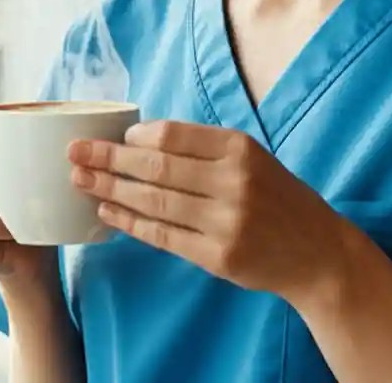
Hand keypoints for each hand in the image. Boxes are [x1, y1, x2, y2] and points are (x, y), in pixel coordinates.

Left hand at [68, 120, 347, 297]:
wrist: (317, 252)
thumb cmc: (277, 198)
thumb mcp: (251, 159)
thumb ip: (204, 150)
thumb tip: (139, 139)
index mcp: (239, 149)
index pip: (172, 135)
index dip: (134, 136)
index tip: (111, 136)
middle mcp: (232, 182)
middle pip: (155, 166)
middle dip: (108, 157)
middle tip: (73, 151)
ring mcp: (225, 221)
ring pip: (153, 201)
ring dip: (110, 189)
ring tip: (80, 180)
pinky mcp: (217, 256)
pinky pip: (162, 236)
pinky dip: (129, 223)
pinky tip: (106, 211)